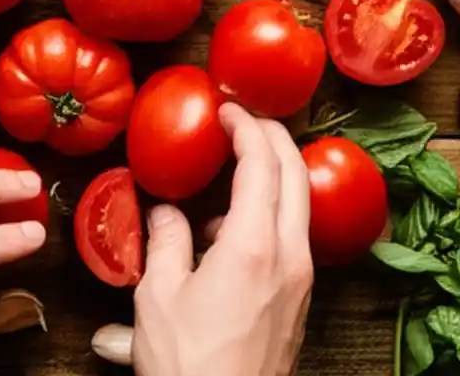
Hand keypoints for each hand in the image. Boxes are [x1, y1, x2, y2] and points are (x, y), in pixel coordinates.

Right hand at [132, 104, 313, 375]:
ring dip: (272, 178)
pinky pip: (292, 239)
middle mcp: (289, 256)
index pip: (262, 163)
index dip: (247, 127)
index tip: (227, 109)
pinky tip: (228, 237)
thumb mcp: (159, 297)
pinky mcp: (298, 301)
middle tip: (244, 121)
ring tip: (230, 180)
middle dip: (272, 137)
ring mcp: (300, 280)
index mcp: (253, 245)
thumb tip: (165, 213)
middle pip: (295, 174)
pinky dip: (269, 217)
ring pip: (297, 206)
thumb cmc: (189, 365)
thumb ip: (165, 242)